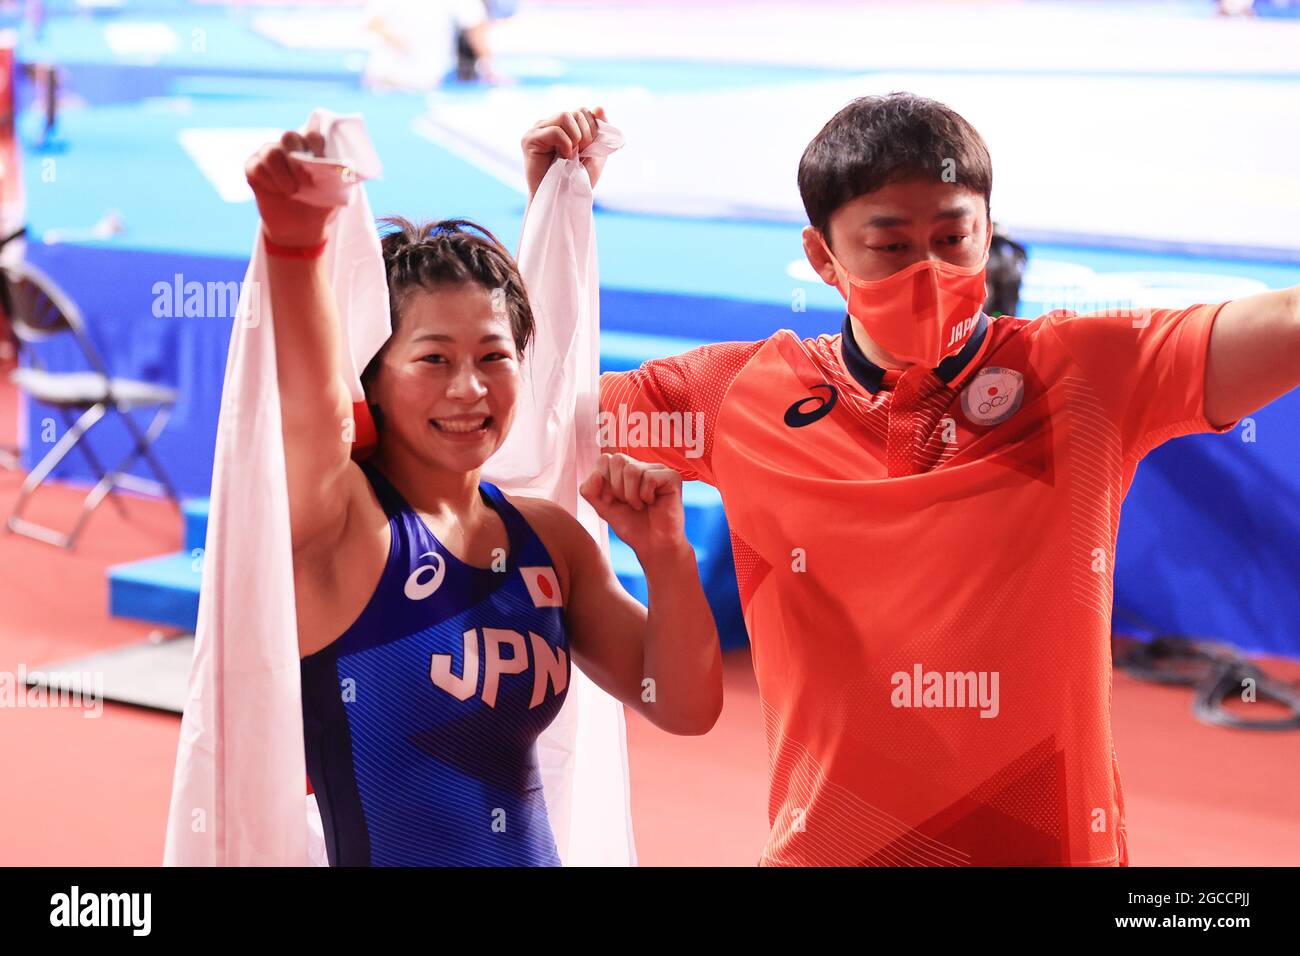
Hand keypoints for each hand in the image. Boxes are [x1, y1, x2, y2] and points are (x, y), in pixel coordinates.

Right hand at [244, 130, 336, 247]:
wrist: (298, 227)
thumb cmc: (318, 205)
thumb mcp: (334, 193)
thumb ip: (339, 178)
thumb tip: (348, 170)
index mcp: (310, 149)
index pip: (313, 136)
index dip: (316, 148)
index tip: (321, 167)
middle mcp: (288, 147)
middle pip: (289, 136)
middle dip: (297, 158)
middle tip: (306, 182)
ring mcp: (269, 155)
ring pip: (271, 153)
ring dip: (283, 174)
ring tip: (292, 192)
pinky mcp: (253, 168)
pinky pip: (256, 168)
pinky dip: (268, 182)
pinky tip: (277, 193)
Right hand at [521, 106, 607, 200]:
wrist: (561, 200)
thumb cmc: (576, 180)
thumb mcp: (595, 154)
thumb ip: (598, 131)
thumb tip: (599, 106)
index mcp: (563, 126)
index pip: (583, 111)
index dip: (593, 128)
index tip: (590, 148)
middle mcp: (548, 124)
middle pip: (576, 112)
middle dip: (587, 133)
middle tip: (582, 153)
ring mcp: (537, 130)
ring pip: (565, 115)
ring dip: (576, 137)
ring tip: (573, 155)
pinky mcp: (529, 139)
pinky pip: (555, 130)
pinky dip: (565, 145)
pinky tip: (563, 158)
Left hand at [580, 453, 686, 557]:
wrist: (653, 545)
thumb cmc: (631, 526)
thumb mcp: (603, 508)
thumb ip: (590, 491)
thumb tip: (596, 474)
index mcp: (625, 470)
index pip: (605, 459)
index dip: (603, 481)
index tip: (610, 501)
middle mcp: (642, 466)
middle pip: (617, 460)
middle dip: (617, 488)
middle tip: (627, 504)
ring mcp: (658, 470)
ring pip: (632, 469)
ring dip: (631, 495)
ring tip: (640, 506)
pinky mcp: (672, 477)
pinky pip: (649, 477)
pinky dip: (646, 495)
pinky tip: (652, 503)